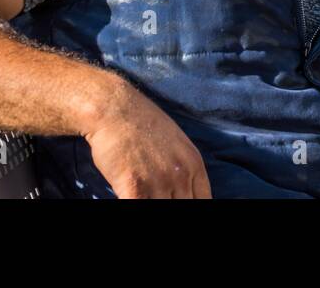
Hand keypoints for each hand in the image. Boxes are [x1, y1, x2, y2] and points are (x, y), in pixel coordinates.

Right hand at [83, 78, 211, 198]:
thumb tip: (185, 191)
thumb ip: (184, 170)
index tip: (178, 200)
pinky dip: (135, 205)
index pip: (204, 200)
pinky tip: (131, 196)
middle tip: (158, 197)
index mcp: (194, 165)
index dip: (191, 205)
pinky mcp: (135, 187)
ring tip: (144, 195)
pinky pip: (139, 207)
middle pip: (185, 206)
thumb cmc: (142, 124)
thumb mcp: (177, 144)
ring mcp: (159, 182)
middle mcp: (181, 175)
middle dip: (173, 205)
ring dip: (151, 202)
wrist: (115, 109)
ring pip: (162, 208)